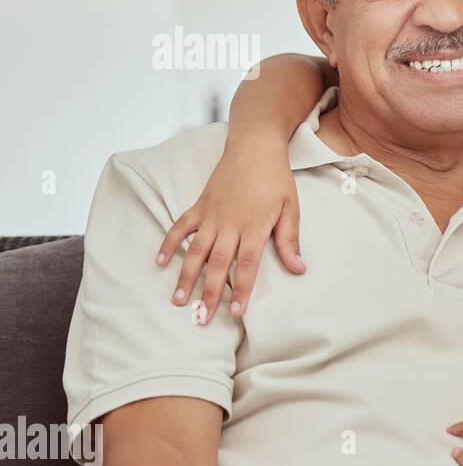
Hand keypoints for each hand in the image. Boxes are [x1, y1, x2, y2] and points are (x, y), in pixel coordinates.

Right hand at [158, 135, 304, 322]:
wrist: (255, 147)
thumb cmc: (276, 179)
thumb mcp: (291, 209)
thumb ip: (290, 241)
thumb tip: (299, 269)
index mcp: (255, 227)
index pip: (247, 265)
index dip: (241, 290)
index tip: (236, 312)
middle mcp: (230, 224)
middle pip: (218, 264)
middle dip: (210, 293)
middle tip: (201, 318)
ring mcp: (211, 215)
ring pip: (195, 250)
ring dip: (186, 276)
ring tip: (178, 300)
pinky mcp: (199, 205)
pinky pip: (181, 226)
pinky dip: (170, 243)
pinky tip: (160, 261)